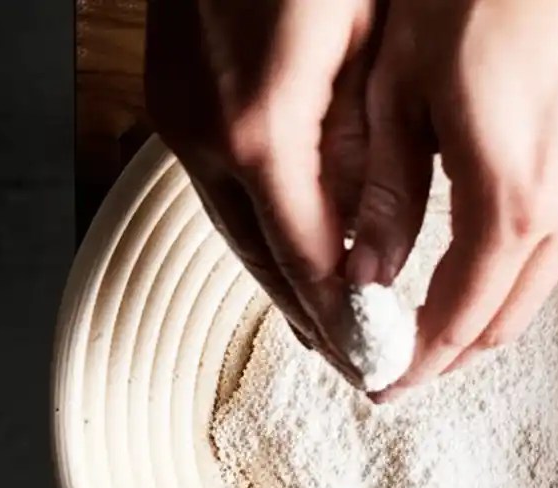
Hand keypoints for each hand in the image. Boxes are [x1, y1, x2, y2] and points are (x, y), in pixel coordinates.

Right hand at [145, 0, 377, 380]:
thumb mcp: (370, 53)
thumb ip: (372, 154)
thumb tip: (380, 241)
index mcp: (265, 130)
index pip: (311, 259)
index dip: (346, 320)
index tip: (377, 361)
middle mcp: (210, 138)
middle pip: (264, 261)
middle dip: (312, 319)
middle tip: (358, 364)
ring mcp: (184, 121)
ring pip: (237, 233)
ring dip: (285, 283)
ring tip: (328, 327)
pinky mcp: (177, 105)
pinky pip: (224, 193)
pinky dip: (263, 234)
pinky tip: (293, 250)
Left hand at [352, 0, 557, 400]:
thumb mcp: (399, 93)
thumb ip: (384, 196)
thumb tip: (361, 272)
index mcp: (513, 199)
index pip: (459, 319)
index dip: (416, 361)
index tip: (380, 383)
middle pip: (505, 320)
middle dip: (448, 351)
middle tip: (395, 360)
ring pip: (534, 288)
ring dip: (481, 312)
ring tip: (422, 314)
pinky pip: (555, 247)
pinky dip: (510, 270)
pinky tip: (470, 257)